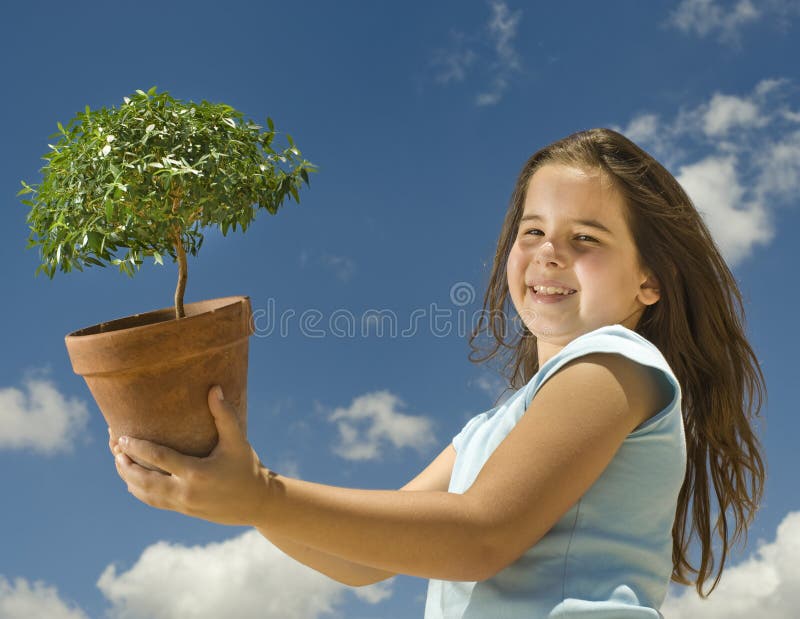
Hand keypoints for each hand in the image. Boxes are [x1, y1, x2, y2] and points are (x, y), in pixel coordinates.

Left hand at [111, 386, 269, 526]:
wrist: (256, 502)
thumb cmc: (247, 467)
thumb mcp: (237, 441)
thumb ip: (224, 415)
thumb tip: (214, 388)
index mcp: (197, 473)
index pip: (159, 460)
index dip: (138, 448)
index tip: (122, 437)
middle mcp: (186, 491)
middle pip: (144, 479)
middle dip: (125, 463)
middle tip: (113, 446)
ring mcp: (182, 503)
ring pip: (145, 493)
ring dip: (128, 477)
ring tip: (117, 460)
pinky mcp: (182, 509)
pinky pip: (153, 501)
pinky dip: (138, 490)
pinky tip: (130, 479)